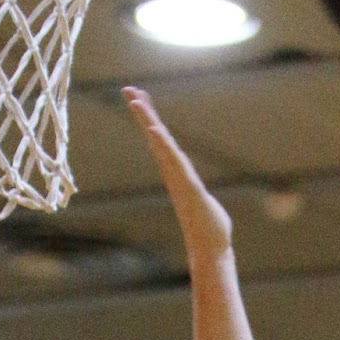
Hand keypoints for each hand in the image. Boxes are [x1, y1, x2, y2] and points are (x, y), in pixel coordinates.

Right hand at [122, 86, 232, 259]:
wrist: (211, 250)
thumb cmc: (210, 230)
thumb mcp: (203, 203)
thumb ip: (199, 195)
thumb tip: (199, 198)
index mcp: (178, 173)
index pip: (163, 141)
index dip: (151, 119)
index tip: (139, 98)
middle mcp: (174, 174)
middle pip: (156, 138)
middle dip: (143, 113)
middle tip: (128, 90)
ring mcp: (179, 180)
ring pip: (161, 145)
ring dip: (149, 122)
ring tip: (136, 102)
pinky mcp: (187, 187)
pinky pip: (173, 161)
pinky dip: (162, 145)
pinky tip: (153, 131)